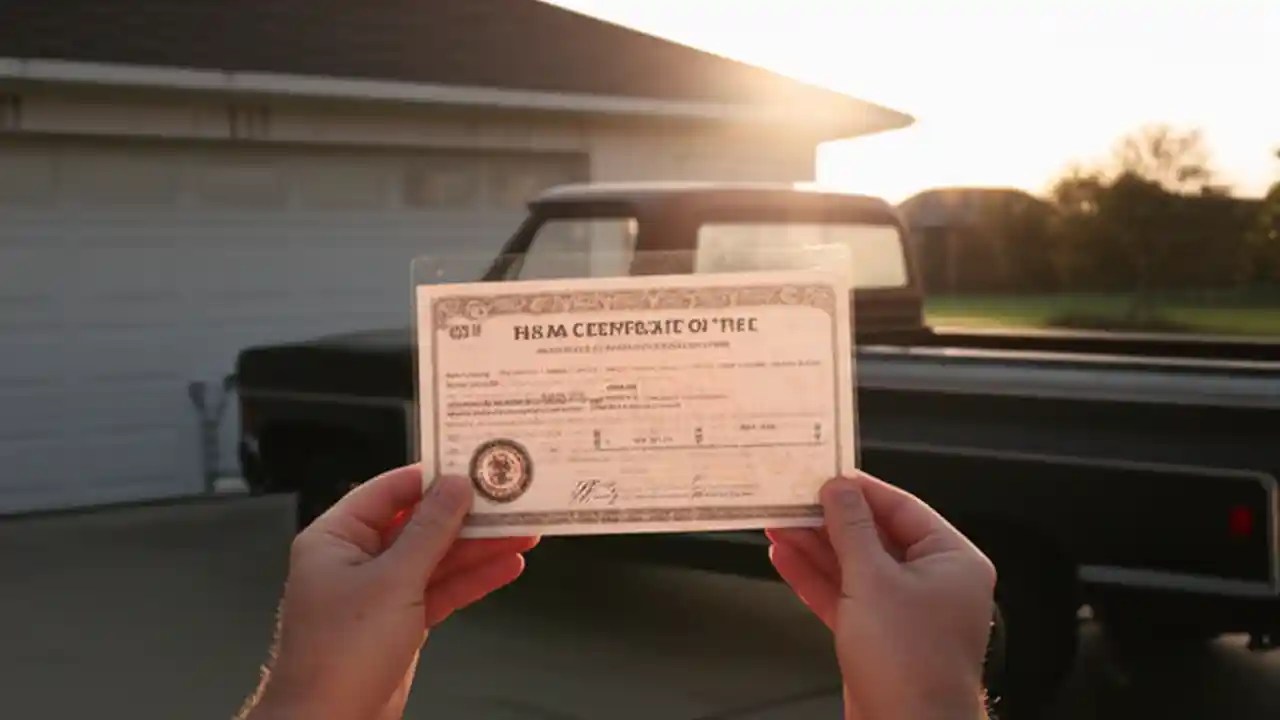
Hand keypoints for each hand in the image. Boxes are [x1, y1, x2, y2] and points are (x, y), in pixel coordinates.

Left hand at [241, 466, 537, 719]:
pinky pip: (441, 590)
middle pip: (419, 524)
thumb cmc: (339, 654)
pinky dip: (473, 580)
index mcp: (336, 538)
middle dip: (466, 516)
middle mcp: (356, 560)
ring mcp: (380, 592)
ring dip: (479, 548)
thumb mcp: (393, 581)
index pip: (389, 491)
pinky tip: (506, 567)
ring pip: (437, 559)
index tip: (472, 466)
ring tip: (524, 532)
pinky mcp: (401, 622)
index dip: (432, 477)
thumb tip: (456, 486)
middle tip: (509, 501)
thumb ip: (430, 531)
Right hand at [767, 473, 995, 719]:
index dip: (861, 490)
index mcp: (952, 560)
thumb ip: (850, 530)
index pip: (902, 507)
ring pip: (854, 566)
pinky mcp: (879, 636)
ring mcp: (905, 611)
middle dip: (829, 521)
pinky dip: (816, 579)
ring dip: (815, 547)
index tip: (826, 476)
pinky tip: (786, 560)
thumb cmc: (910, 664)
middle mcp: (934, 582)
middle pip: (874, 536)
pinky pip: (845, 596)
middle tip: (793, 500)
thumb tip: (839, 490)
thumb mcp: (873, 580)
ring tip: (778, 525)